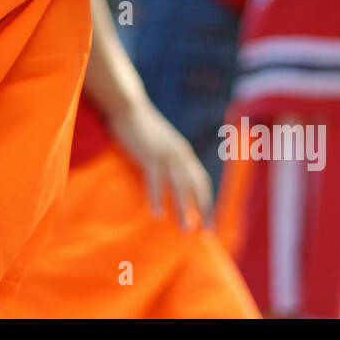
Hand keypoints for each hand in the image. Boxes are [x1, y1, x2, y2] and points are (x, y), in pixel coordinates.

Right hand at [106, 98, 211, 229]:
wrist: (129, 108)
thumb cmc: (143, 128)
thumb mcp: (162, 144)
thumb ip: (170, 159)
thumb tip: (173, 179)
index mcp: (184, 153)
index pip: (201, 182)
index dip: (207, 202)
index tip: (210, 221)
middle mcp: (180, 155)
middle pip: (196, 186)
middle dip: (204, 209)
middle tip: (206, 231)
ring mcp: (165, 155)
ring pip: (180, 186)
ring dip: (184, 208)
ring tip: (186, 229)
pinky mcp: (149, 155)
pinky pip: (155, 181)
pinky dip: (157, 198)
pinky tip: (158, 213)